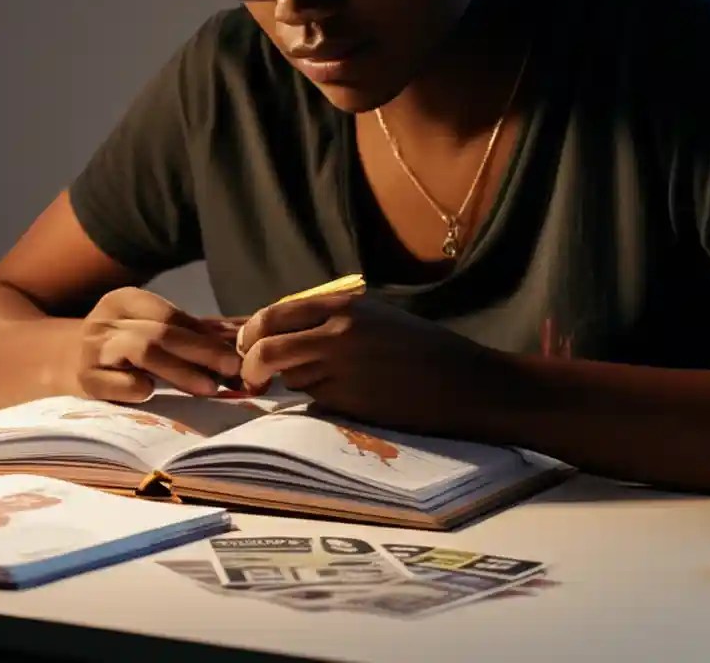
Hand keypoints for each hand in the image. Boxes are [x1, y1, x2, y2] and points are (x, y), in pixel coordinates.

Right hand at [78, 288, 242, 402]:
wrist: (67, 363)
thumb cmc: (121, 347)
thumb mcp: (148, 329)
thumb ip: (190, 332)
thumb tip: (239, 334)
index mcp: (124, 300)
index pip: (170, 315)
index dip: (205, 335)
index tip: (235, 354)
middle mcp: (106, 320)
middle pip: (161, 333)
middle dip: (202, 352)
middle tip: (232, 370)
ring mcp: (93, 349)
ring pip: (142, 352)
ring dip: (181, 371)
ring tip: (209, 388)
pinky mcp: (86, 380)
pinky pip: (116, 383)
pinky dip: (136, 387)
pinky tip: (154, 393)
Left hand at [237, 294, 507, 430]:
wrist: (463, 383)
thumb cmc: (421, 348)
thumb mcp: (374, 317)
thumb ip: (329, 320)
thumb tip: (278, 331)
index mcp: (343, 307)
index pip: (273, 315)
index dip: (250, 332)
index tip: (246, 345)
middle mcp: (337, 335)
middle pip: (267, 348)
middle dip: (251, 363)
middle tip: (253, 374)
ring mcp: (342, 371)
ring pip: (291, 377)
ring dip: (295, 380)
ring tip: (331, 378)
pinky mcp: (350, 402)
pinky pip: (316, 398)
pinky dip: (320, 397)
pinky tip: (350, 394)